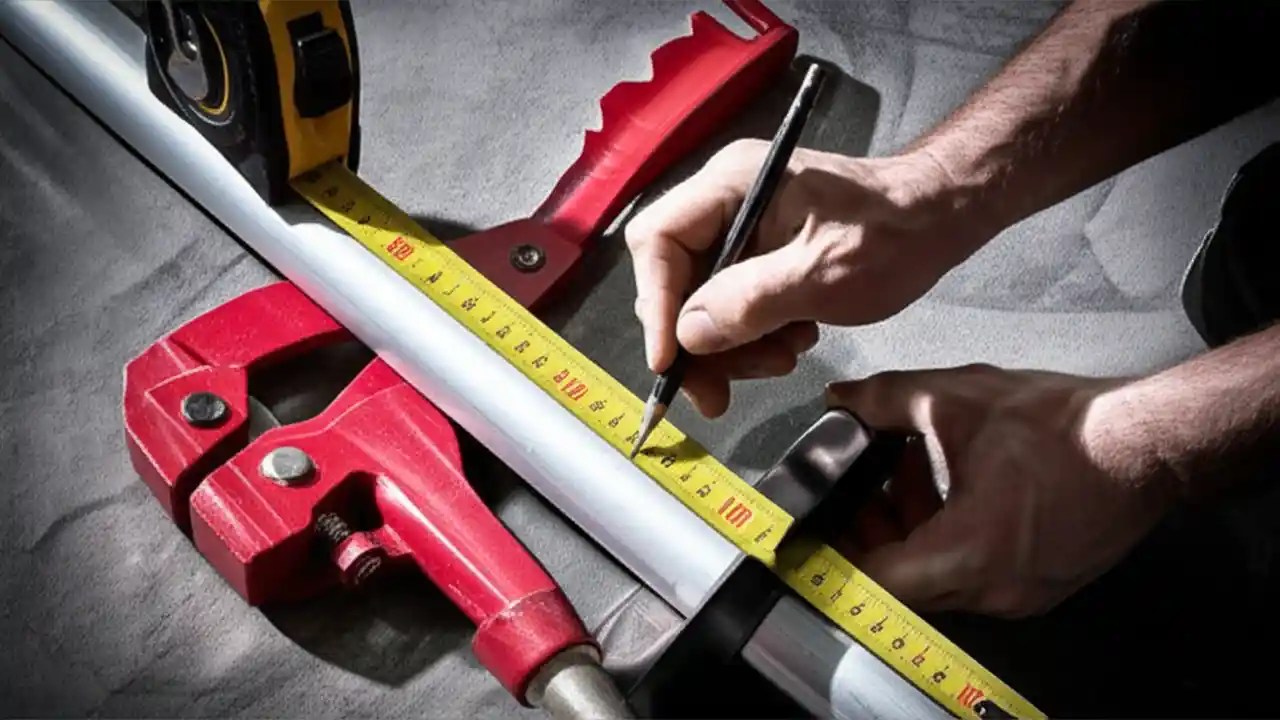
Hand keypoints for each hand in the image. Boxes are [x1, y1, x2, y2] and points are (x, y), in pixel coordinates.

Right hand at [624, 140, 992, 417]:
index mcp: (732, 183)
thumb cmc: (893, 234)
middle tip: (722, 390)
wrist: (942, 217)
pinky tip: (793, 341)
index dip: (656, 304)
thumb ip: (749, 303)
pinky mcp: (759, 255)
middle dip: (698, 339)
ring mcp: (741, 228)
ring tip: (783, 357)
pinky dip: (753, 336)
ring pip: (701, 301)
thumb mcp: (822, 274)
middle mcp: (725, 200)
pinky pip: (732, 305)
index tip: (670, 361)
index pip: (658, 241)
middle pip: (673, 277)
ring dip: (732, 345)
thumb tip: (687, 336)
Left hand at [827, 364, 1180, 617]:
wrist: (1149, 443)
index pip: (875, 581)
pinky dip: (948, 533)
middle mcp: (992, 592)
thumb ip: (884, 401)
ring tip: (905, 468)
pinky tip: (949, 481)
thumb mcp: (957, 399)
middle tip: (859, 485)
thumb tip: (842, 402)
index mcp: (967, 556)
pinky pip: (972, 570)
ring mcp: (1019, 594)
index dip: (839, 551)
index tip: (822, 522)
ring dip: (910, 527)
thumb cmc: (1067, 427)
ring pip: (937, 575)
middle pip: (903, 581)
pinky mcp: (1038, 584)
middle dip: (873, 531)